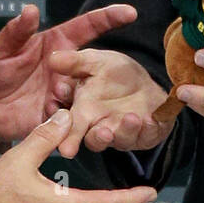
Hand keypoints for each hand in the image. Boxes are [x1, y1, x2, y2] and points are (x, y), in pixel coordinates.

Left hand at [0, 3, 137, 144]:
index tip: (130, 12)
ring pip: (87, 96)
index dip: (109, 17)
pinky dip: (71, 124)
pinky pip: (72, 121)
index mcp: (57, 45)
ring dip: (84, 100)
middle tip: (77, 80)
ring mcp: (65, 93)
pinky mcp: (59, 117)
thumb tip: (30, 9)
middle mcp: (67, 69)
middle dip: (98, 72)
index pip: (88, 27)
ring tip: (63, 103)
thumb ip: (15, 32)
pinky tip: (65, 126)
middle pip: (94, 67)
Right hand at [46, 49, 173, 157]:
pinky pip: (148, 136)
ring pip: (122, 140)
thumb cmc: (113, 74)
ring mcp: (124, 133)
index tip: (66, 145)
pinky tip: (151, 120)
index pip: (72, 129)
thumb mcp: (95, 62)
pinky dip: (150, 130)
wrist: (142, 80)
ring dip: (126, 131)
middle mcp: (102, 127)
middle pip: (95, 141)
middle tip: (103, 132)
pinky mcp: (146, 134)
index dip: (68, 138)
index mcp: (84, 113)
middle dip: (98, 139)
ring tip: (131, 118)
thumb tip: (52, 57)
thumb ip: (75, 62)